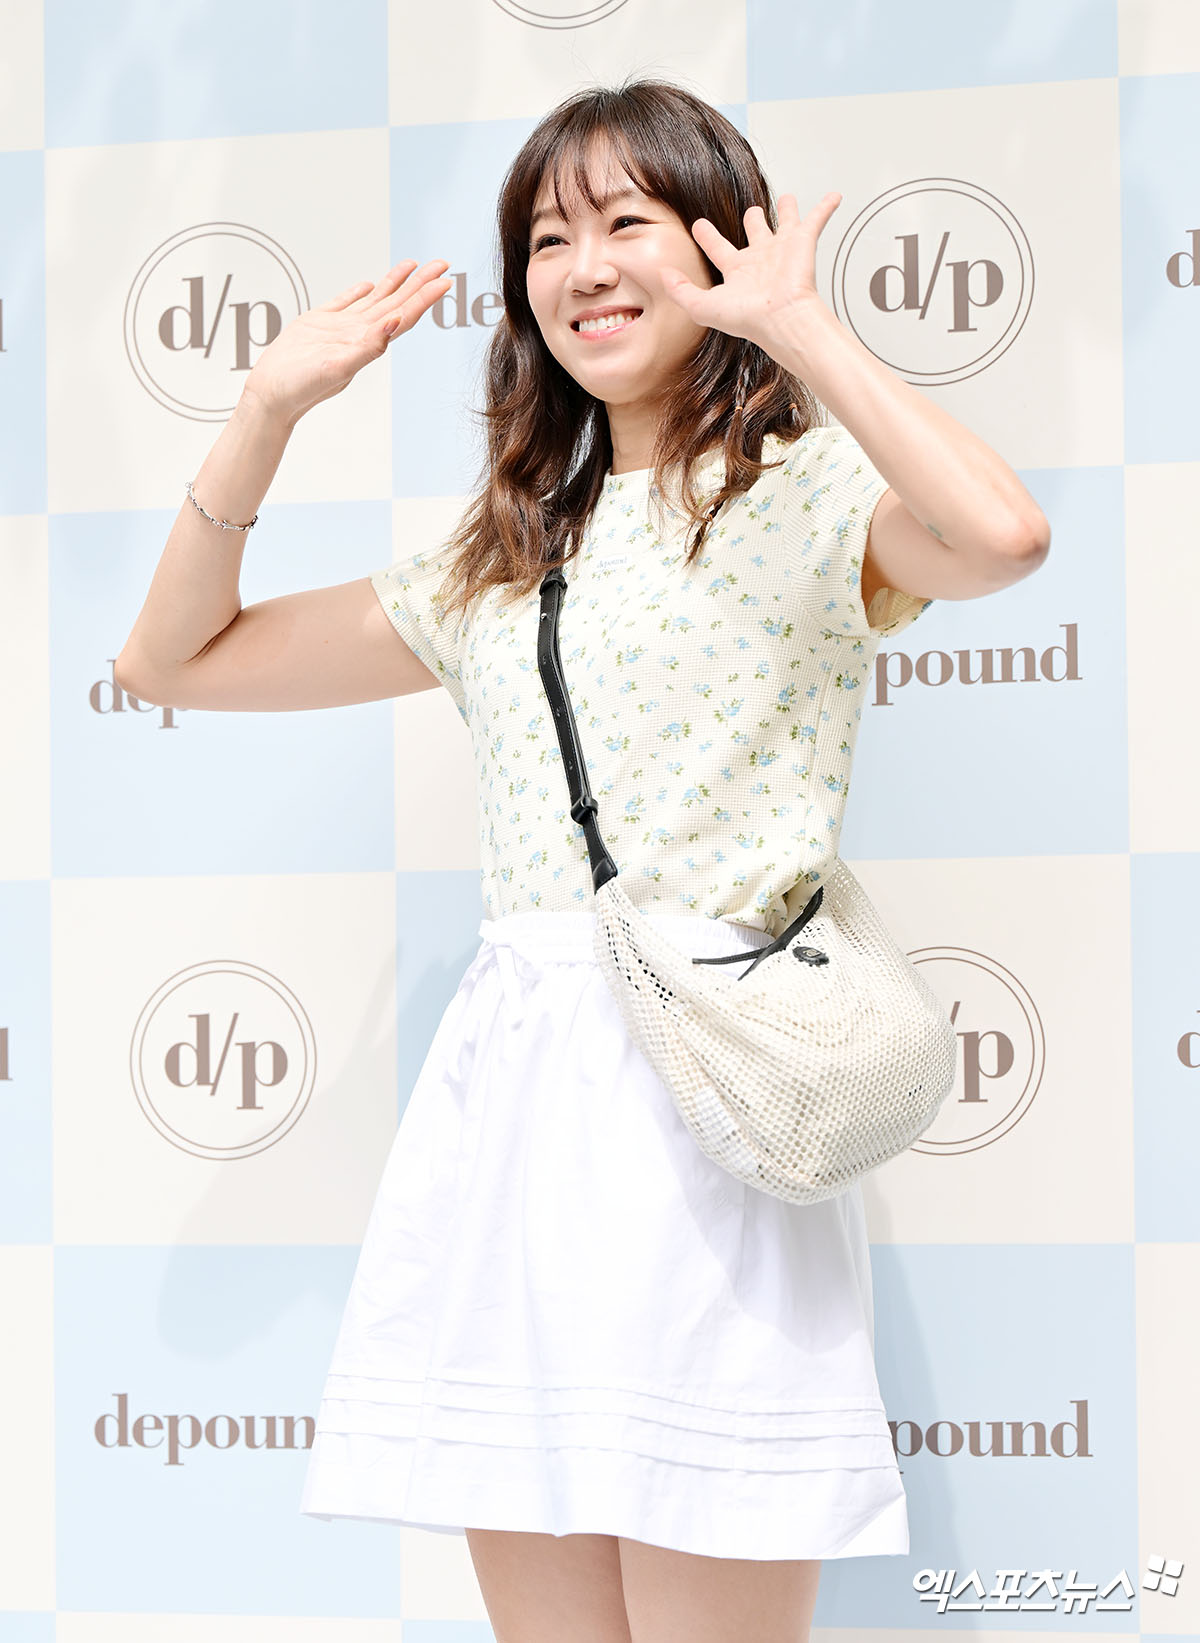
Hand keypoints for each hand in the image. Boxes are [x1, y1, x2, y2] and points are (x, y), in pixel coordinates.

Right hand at [243, 258, 451, 425]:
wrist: (271, 395)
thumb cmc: (302, 388)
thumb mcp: (338, 367)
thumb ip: (369, 346)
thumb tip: (395, 323)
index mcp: (367, 344)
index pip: (405, 316)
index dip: (426, 298)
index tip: (446, 280)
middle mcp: (359, 335)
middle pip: (397, 303)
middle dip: (420, 284)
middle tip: (442, 263)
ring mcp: (340, 329)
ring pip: (375, 300)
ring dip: (395, 283)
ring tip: (413, 265)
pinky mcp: (318, 323)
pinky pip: (345, 303)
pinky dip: (358, 293)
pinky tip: (369, 285)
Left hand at [659, 192, 839, 352]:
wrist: (781, 319)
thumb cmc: (748, 318)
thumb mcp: (702, 307)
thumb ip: (680, 291)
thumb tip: (663, 274)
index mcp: (739, 271)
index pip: (719, 249)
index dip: (707, 236)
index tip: (698, 225)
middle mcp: (761, 259)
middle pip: (755, 232)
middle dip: (752, 220)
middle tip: (750, 211)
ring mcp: (783, 250)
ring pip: (785, 222)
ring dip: (787, 210)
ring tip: (788, 199)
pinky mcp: (803, 243)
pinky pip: (817, 219)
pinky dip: (826, 206)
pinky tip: (833, 196)